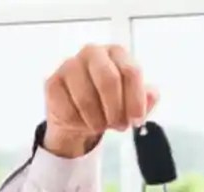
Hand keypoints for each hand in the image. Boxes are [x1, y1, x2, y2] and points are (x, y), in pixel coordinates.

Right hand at [44, 44, 160, 156]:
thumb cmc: (110, 104)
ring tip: (102, 125)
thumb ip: (146, 98)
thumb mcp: (133, 102)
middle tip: (119, 125)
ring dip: (98, 121)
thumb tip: (150, 95)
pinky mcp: (53, 83)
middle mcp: (93, 53)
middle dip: (116, 110)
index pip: (131, 71)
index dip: (135, 100)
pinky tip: (83, 121)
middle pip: (109, 80)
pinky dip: (79, 123)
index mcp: (117, 53)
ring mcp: (70, 65)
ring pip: (87, 99)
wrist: (81, 117)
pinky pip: (68, 110)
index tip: (136, 119)